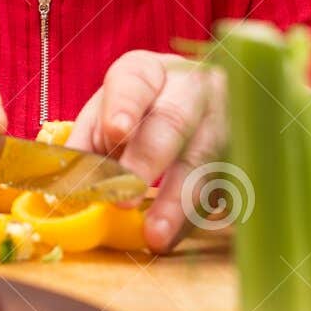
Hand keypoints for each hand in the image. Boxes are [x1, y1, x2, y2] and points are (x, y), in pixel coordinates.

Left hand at [68, 49, 225, 253]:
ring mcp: (225, 120)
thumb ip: (85, 145)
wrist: (198, 106)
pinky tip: (175, 237)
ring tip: (154, 234)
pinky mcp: (244, 154)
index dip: (124, 105)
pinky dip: (197, 217)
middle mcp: (192, 89)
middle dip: (148, 160)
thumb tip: (66, 185)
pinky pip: (225, 186)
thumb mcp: (105, 117)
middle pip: (173, 122)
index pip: (135, 81)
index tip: (115, 130)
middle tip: (123, 196)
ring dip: (177, 201)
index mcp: (148, 73)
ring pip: (205, 159)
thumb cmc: (140, 114)